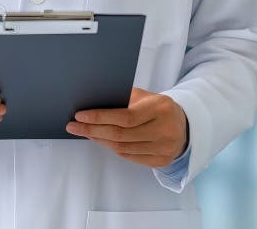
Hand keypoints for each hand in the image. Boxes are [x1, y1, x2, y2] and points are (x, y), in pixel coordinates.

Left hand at [66, 88, 187, 167]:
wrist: (183, 125)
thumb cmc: (156, 107)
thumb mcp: (144, 96)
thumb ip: (122, 99)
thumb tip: (90, 103)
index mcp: (160, 108)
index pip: (125, 116)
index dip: (99, 117)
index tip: (79, 115)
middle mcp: (165, 130)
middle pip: (120, 135)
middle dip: (92, 130)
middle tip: (73, 126)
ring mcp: (165, 148)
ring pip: (122, 148)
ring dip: (99, 140)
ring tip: (84, 132)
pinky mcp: (162, 161)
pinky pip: (129, 156)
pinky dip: (112, 148)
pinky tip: (100, 140)